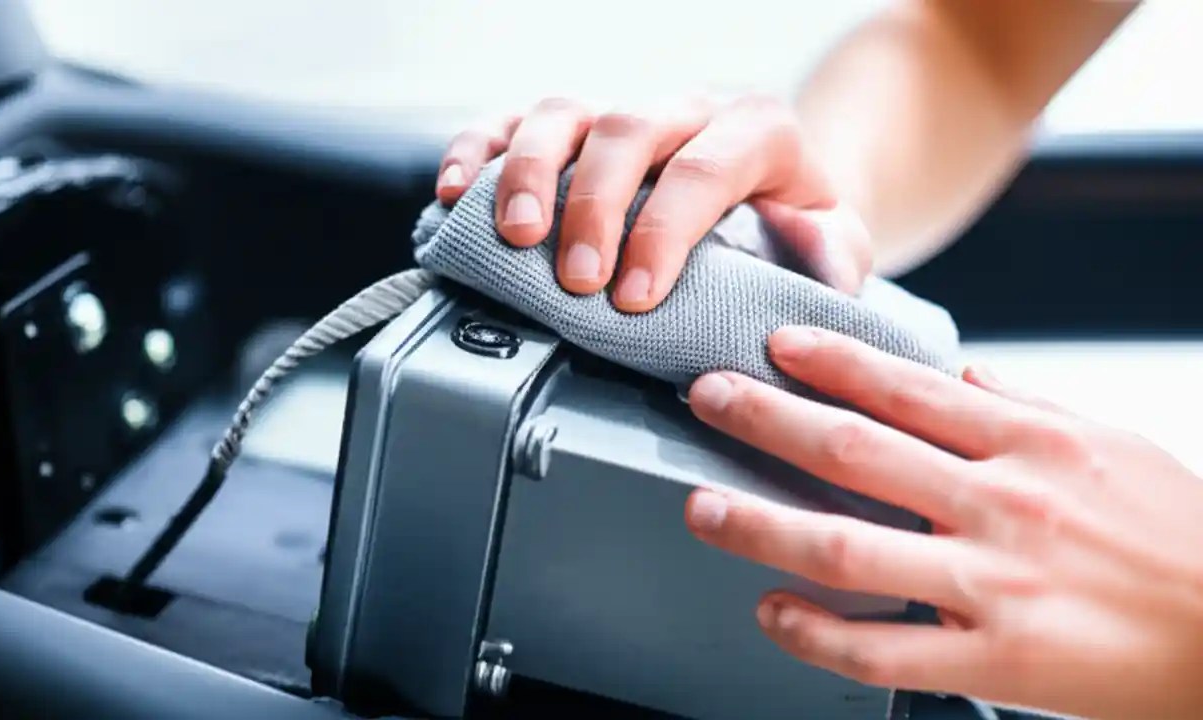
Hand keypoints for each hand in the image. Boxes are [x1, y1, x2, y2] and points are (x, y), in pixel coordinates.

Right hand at [434, 96, 871, 311]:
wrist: (773, 191)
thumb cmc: (797, 227)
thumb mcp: (837, 244)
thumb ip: (834, 256)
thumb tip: (814, 258)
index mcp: (756, 131)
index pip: (703, 169)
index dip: (664, 233)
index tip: (634, 298)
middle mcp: (685, 109)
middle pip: (627, 131)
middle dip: (594, 207)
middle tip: (579, 281)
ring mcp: (623, 113)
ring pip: (565, 114)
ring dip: (530, 174)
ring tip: (516, 239)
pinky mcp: (573, 128)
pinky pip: (513, 120)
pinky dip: (476, 150)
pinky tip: (454, 193)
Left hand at [682, 327, 1202, 719]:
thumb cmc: (1177, 536)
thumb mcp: (1110, 446)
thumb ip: (1024, 409)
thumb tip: (959, 377)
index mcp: (1028, 443)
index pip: (903, 387)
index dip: (828, 361)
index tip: (773, 344)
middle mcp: (1001, 502)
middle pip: (854, 450)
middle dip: (767, 417)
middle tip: (707, 397)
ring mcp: (993, 582)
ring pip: (846, 547)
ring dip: (761, 522)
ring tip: (704, 506)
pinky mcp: (995, 658)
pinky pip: (883, 648)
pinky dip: (816, 632)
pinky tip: (772, 612)